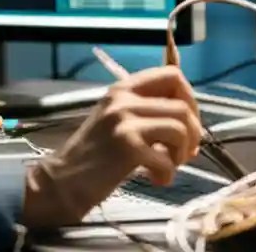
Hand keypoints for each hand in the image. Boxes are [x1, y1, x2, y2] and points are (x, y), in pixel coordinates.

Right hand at [20, 66, 202, 228]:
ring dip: (182, 153)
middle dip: (193, 132)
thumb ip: (146, 111)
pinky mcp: (127, 147)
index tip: (187, 122)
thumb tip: (188, 117)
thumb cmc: (93, 155)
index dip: (189, 98)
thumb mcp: (116, 120)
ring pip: (180, 128)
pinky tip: (157, 179)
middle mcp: (123, 99)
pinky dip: (168, 174)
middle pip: (182, 105)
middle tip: (185, 152)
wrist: (63, 180)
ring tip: (169, 166)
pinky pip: (167, 159)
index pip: (172, 74)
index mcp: (122, 88)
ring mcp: (124, 122)